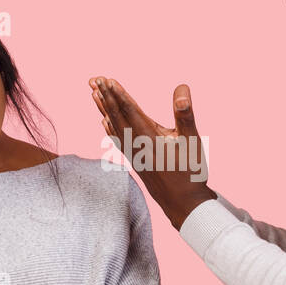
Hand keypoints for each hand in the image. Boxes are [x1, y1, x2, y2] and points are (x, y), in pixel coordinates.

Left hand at [87, 76, 216, 229]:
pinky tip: (104, 122)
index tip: (106, 79)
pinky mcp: (136, 162)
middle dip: (105, 96)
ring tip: (94, 94)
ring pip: (114, 127)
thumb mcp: (192, 140)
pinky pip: (118, 140)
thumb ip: (185, 113)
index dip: (117, 93)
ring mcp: (134, 155)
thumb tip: (182, 88)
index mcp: (148, 138)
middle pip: (116, 116)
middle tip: (93, 80)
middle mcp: (136, 145)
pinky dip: (109, 128)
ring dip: (104, 109)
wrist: (184, 205)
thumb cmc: (191, 172)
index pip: (129, 110)